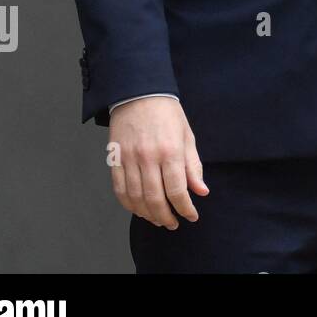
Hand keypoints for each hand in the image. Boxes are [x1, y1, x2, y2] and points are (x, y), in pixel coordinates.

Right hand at [107, 97, 207, 228]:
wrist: (139, 93)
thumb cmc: (167, 114)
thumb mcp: (187, 136)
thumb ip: (193, 166)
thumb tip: (201, 191)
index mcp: (170, 151)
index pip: (178, 190)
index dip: (185, 208)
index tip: (191, 216)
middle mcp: (148, 158)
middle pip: (155, 199)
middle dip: (166, 217)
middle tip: (173, 223)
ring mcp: (129, 159)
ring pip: (136, 198)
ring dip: (147, 214)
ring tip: (158, 219)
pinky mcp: (115, 159)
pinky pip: (119, 189)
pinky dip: (128, 204)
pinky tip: (138, 209)